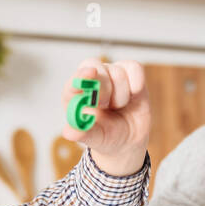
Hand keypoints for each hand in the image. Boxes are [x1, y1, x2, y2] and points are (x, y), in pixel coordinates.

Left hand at [60, 59, 150, 175]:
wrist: (129, 139)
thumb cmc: (106, 136)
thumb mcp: (96, 138)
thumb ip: (83, 134)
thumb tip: (68, 132)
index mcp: (75, 95)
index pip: (75, 80)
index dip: (81, 76)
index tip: (90, 74)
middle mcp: (91, 80)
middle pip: (95, 67)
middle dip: (103, 88)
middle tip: (106, 105)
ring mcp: (110, 73)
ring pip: (117, 72)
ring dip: (121, 95)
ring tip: (119, 107)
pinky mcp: (129, 71)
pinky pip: (134, 68)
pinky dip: (136, 83)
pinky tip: (134, 95)